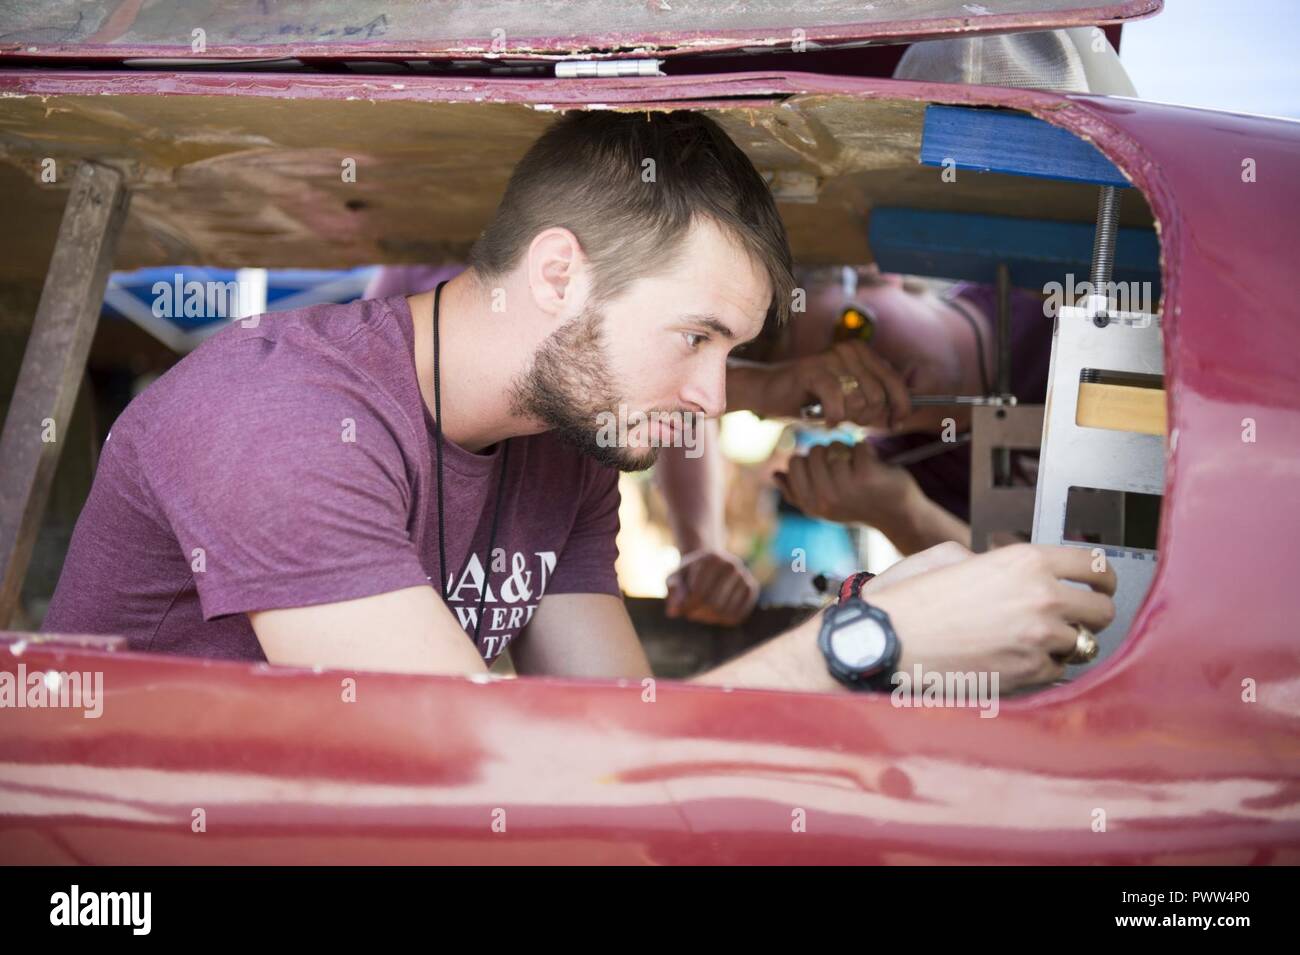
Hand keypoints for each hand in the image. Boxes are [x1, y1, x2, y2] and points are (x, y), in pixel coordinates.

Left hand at [665, 549, 759, 626]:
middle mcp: (732, 564)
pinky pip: (738, 615)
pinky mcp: (752, 588)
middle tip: (689, 613)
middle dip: (697, 613)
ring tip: (700, 611)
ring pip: (724, 612)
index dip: (687, 607)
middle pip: (712, 604)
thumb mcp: (675, 578)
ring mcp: (744, 576)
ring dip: (708, 618)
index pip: (698, 594)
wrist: (708, 565)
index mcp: (711, 558)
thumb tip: (674, 611)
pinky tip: (714, 613)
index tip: (679, 609)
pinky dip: (723, 620)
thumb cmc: (688, 574)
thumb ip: (673, 591)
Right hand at [756, 340, 911, 427]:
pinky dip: (833, 417)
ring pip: (859, 400)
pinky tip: (825, 421)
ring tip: (833, 417)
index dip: (901, 406)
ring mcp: (831, 357)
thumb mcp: (848, 398)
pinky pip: (837, 401)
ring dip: (848, 418)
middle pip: (878, 396)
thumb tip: (902, 415)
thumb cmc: (809, 399)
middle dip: (867, 417)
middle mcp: (850, 349)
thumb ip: (873, 401)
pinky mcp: (812, 370)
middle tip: (849, 421)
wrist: (768, 391)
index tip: (896, 424)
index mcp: (862, 352)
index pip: (895, 381)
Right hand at [774, 440, 919, 527]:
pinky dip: (866, 449)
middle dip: (828, 452)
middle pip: (813, 452)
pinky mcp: (866, 475)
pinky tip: (873, 464)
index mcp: (811, 505)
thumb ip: (798, 492)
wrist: (898, 515)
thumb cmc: (859, 506)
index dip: (810, 459)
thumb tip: (775, 474)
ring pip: (835, 446)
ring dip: (848, 450)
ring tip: (859, 467)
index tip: (826, 470)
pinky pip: (857, 445)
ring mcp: (845, 487)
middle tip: (845, 467)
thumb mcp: (825, 505)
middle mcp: (825, 498)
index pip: (794, 463)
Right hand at [867, 543, 1117, 691]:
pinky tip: (1017, 659)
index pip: (1095, 566)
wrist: (888, 642)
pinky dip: (1045, 667)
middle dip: (1093, 614)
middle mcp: (1042, 598)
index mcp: (1025, 561)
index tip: (1101, 586)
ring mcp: (1040, 640)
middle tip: (1078, 617)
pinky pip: (1059, 671)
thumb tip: (1017, 574)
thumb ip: (995, 560)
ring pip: (1084, 644)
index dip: (1103, 578)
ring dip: (1067, 644)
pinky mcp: (1030, 674)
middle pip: (1103, 609)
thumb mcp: (950, 557)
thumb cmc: (911, 600)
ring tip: (1037, 641)